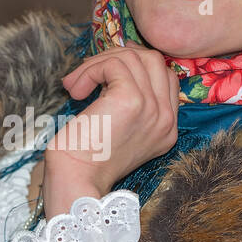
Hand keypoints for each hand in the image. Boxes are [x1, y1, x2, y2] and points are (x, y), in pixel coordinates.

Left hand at [44, 43, 179, 214]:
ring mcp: (153, 109)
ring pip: (132, 58)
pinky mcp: (132, 100)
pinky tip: (75, 91)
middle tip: (87, 74)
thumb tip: (115, 62)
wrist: (75, 183)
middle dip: (115, 57)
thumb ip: (126, 102)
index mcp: (166, 129)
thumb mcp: (116, 130)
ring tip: (75, 85)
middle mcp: (166, 120)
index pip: (164, 76)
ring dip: (96, 64)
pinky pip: (114, 64)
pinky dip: (89, 71)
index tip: (104, 72)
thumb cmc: (84, 161)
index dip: (132, 66)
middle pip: (152, 60)